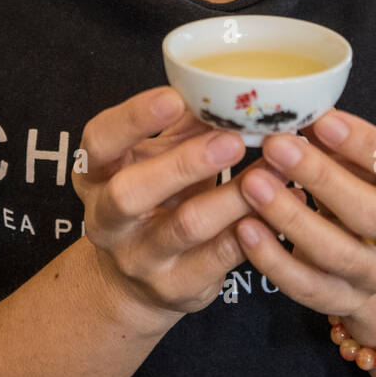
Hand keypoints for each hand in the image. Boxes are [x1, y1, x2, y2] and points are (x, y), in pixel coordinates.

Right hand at [72, 86, 302, 329]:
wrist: (136, 280)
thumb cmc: (154, 197)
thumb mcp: (153, 158)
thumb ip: (180, 127)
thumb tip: (224, 88)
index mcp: (95, 174)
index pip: (100, 142)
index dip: (133, 119)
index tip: (174, 96)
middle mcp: (107, 219)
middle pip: (130, 193)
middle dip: (182, 164)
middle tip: (231, 140)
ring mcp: (139, 258)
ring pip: (185, 226)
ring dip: (232, 195)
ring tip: (272, 171)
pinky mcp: (176, 287)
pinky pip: (219, 258)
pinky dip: (253, 229)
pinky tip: (281, 205)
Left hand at [233, 109, 375, 326]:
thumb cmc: (363, 192)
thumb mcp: (363, 164)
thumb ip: (336, 140)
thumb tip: (290, 109)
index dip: (367, 145)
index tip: (323, 121)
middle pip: (369, 213)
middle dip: (320, 177)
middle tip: (276, 145)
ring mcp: (375, 276)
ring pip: (336, 253)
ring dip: (290, 217)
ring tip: (251, 183)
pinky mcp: (342, 302)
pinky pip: (308, 287)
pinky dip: (274, 260)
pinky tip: (245, 229)